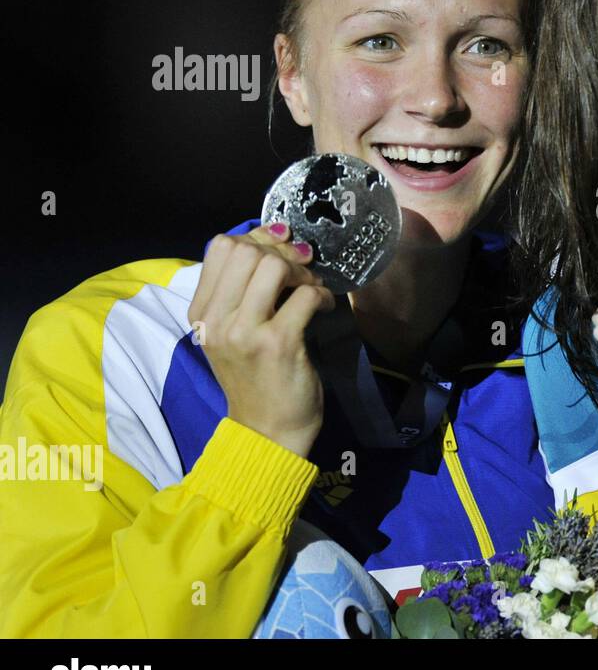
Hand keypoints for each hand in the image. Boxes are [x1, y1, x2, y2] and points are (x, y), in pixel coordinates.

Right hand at [187, 223, 335, 457]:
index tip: (280, 248)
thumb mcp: (232, 333)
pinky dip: (322, 294)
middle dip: (282, 252)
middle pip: (246, 251)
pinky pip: (305, 296)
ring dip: (302, 271)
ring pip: (273, 267)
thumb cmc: (255, 377)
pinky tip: (324, 307)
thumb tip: (274, 240)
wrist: (267, 431)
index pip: (219, 247)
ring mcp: (245, 332)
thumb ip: (242, 292)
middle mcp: (217, 320)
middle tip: (302, 269)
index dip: (255, 237)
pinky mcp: (278, 344)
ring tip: (311, 287)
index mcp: (202, 314)